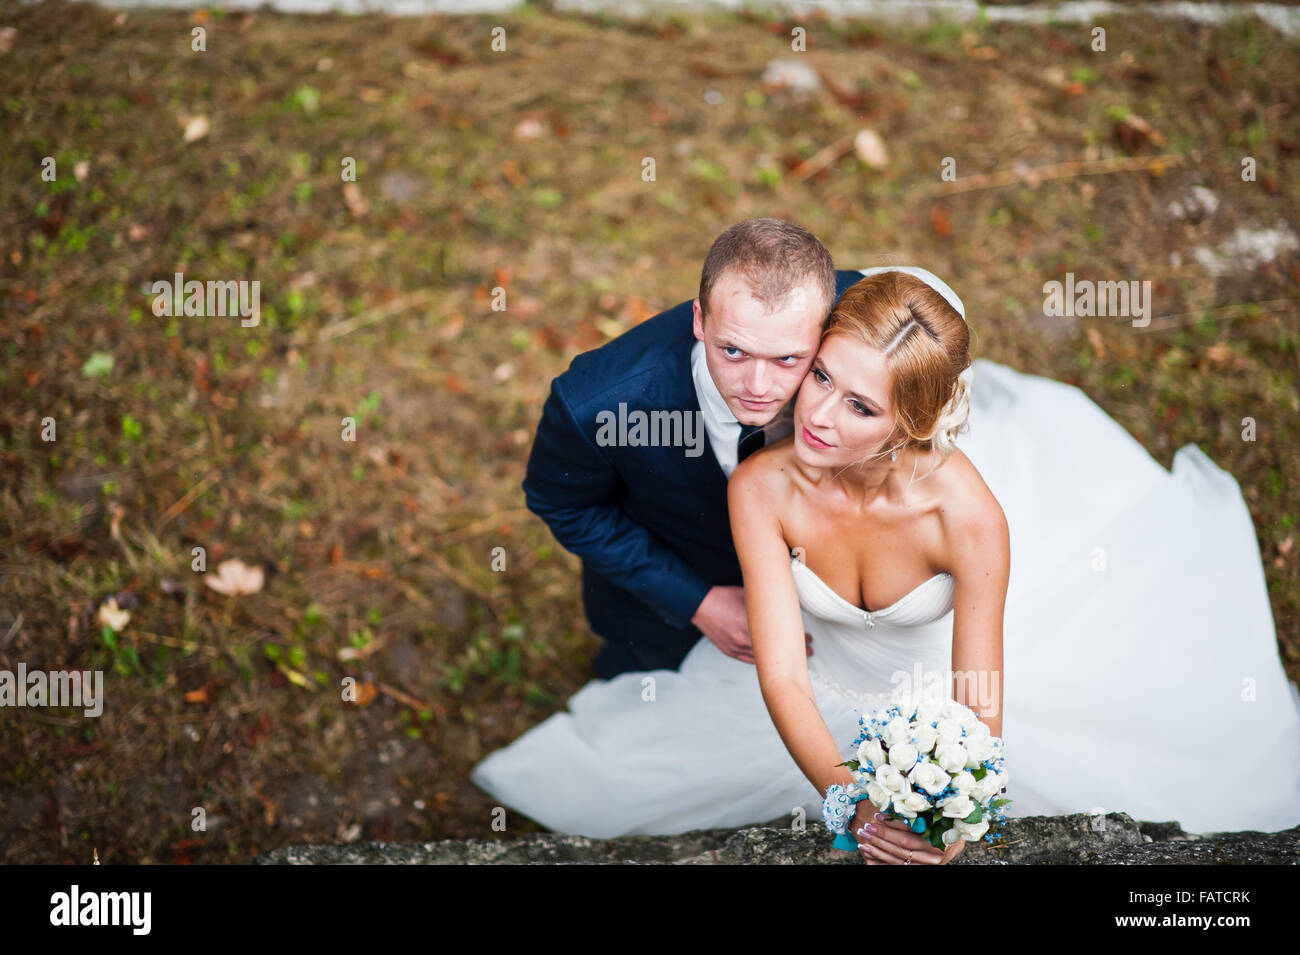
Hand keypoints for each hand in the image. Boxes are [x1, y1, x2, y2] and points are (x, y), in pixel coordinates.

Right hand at [690, 586, 812, 663]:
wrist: (699, 605)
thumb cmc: (724, 596)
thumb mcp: (750, 594)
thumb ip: (767, 602)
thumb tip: (785, 603)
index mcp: (753, 625)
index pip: (782, 636)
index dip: (798, 639)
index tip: (810, 639)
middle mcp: (746, 640)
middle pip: (776, 650)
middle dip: (794, 652)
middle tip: (811, 653)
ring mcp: (737, 648)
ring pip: (765, 659)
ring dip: (780, 659)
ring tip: (793, 659)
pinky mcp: (730, 651)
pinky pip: (750, 660)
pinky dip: (763, 661)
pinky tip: (772, 662)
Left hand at [853, 807, 957, 865]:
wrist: (953, 844)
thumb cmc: (944, 825)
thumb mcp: (934, 816)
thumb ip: (916, 814)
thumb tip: (893, 804)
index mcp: (938, 838)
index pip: (909, 832)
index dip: (891, 824)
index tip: (876, 816)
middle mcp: (934, 854)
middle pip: (903, 845)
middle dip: (881, 837)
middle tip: (865, 828)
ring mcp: (927, 864)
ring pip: (899, 858)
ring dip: (878, 850)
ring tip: (863, 842)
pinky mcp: (920, 868)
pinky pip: (898, 867)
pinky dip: (882, 862)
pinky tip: (870, 857)